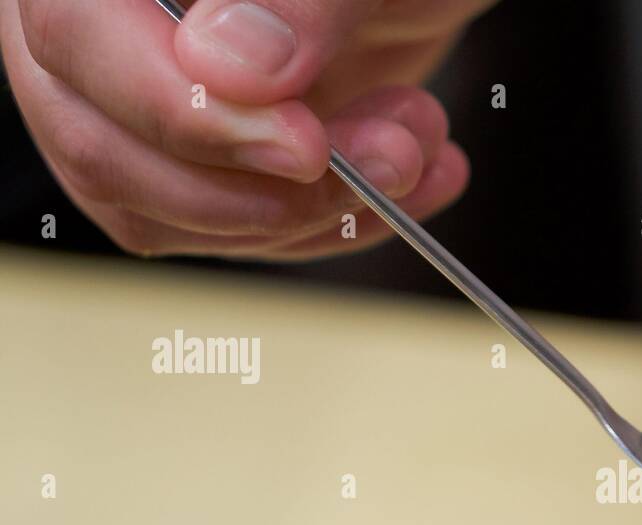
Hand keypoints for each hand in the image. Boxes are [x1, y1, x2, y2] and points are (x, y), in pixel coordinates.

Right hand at [1, 0, 493, 258]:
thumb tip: (220, 70)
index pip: (75, 35)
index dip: (183, 113)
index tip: (306, 147)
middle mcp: (99, 22)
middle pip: (100, 148)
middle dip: (261, 189)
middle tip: (391, 156)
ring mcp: (141, 99)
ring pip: (163, 214)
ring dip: (311, 211)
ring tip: (412, 149)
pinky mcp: (203, 164)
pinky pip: (232, 233)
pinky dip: (335, 224)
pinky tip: (416, 177)